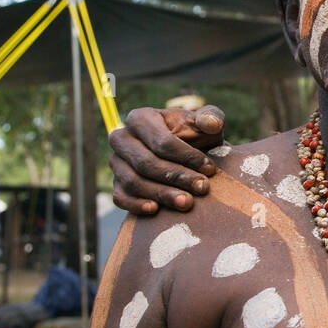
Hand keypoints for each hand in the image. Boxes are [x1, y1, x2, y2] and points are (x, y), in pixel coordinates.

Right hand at [109, 105, 225, 214]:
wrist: (187, 159)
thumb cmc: (196, 137)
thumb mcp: (206, 124)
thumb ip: (211, 118)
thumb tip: (211, 123)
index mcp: (140, 118)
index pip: (161, 141)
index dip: (187, 156)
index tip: (209, 169)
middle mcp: (122, 138)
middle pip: (146, 162)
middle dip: (177, 177)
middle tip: (202, 188)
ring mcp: (116, 163)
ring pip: (134, 181)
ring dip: (162, 194)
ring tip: (187, 203)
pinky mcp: (116, 184)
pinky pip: (120, 197)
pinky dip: (135, 205)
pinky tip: (155, 209)